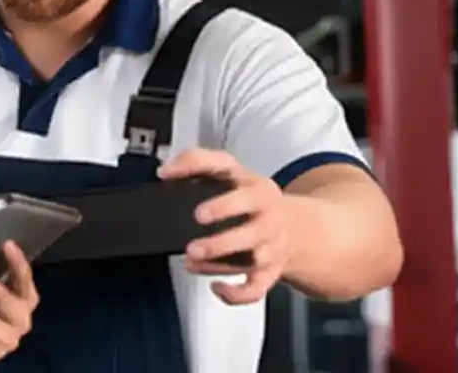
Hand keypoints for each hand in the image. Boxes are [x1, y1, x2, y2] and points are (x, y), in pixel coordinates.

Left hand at [159, 147, 291, 304]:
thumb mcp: (229, 171)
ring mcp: (271, 247)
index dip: (206, 184)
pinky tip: (216, 286)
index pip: (240, 187)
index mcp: (258, 190)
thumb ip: (197, 163)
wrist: (291, 225)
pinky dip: (237, 293)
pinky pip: (256, 289)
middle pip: (253, 232)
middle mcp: (269, 218)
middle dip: (221, 239)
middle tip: (193, 241)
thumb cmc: (250, 197)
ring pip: (253, 261)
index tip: (173, 183)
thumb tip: (166, 172)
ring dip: (220, 263)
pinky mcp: (270, 273)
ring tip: (192, 259)